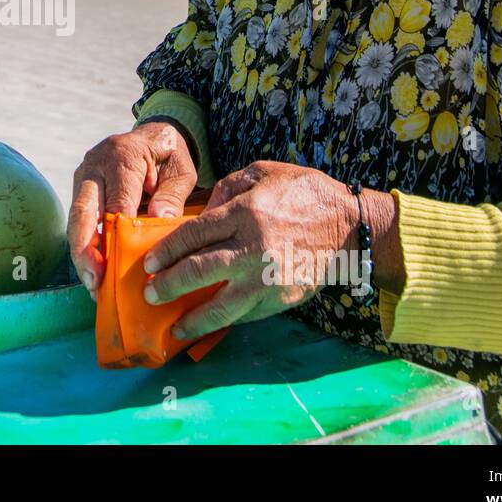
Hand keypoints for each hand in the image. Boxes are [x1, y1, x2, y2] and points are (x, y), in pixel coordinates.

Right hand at [68, 121, 196, 294]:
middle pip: (83, 210)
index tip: (120, 258)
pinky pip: (79, 221)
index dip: (116, 230)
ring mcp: (84, 177)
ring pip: (76, 219)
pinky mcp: (80, 189)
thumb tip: (161, 218)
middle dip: (86, 248)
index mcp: (123, 155)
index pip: (117, 198)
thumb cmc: (168, 155)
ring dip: (82, 254)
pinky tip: (94, 272)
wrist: (152, 135)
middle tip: (95, 280)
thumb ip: (172, 194)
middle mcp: (96, 164)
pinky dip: (85, 247)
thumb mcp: (181, 170)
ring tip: (94, 285)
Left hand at [141, 160, 399, 339]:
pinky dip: (225, 323)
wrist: (352, 226)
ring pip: (222, 305)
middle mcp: (253, 248)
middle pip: (199, 271)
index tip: (149, 263)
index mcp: (246, 213)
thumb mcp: (265, 173)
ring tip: (175, 327)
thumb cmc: (306, 193)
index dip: (167, 251)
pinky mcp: (283, 298)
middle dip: (169, 285)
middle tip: (150, 293)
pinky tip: (210, 326)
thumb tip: (202, 213)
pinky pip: (246, 314)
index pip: (194, 235)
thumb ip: (228, 188)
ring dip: (193, 319)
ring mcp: (268, 278)